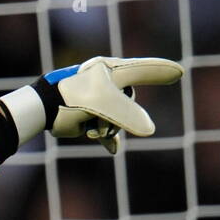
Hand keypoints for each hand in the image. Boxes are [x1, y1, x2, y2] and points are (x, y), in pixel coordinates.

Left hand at [0, 56, 183, 153]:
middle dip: (118, 118)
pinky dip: (106, 137)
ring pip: (117, 118)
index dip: (161, 72)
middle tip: (99, 123)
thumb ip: (129, 116)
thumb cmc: (72, 100)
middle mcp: (107, 82)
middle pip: (129, 104)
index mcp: (113, 71)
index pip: (143, 70)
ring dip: (107, 129)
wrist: (41, 109)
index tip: (178, 73)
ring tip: (91, 131)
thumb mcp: (104, 107)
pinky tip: (110, 149)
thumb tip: (149, 131)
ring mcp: (98, 98)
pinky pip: (105, 127)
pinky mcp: (88, 113)